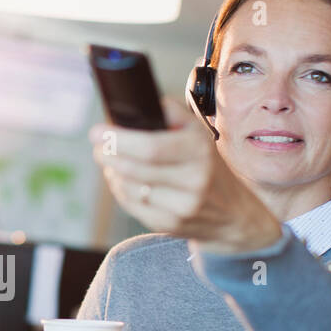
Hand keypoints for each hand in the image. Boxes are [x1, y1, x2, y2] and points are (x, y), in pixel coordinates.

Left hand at [91, 96, 280, 253]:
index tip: (97, 132)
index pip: (151, 147)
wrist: (233, 213)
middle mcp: (194, 179)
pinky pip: (132, 206)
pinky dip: (121, 190)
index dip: (119, 140)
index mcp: (199, 149)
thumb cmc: (207, 165)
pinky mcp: (171, 225)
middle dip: (108, 155)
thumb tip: (137, 105)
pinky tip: (123, 180)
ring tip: (111, 161)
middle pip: (135, 169)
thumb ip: (172, 114)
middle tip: (98, 146)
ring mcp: (182, 206)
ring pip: (130, 188)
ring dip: (113, 173)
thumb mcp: (199, 132)